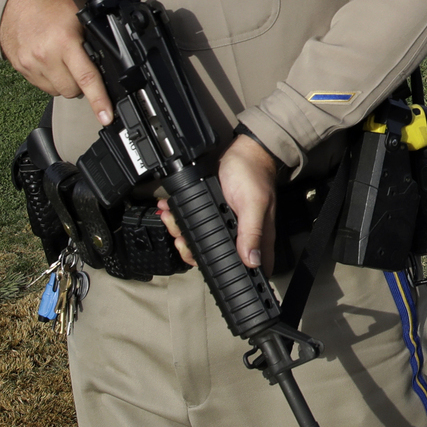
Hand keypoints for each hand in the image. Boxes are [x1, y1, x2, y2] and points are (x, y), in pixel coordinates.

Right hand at [0, 0, 112, 124]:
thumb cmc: (50, 2)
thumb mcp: (79, 14)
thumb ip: (93, 38)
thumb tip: (112, 59)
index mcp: (64, 42)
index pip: (86, 78)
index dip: (99, 101)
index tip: (106, 116)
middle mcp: (45, 56)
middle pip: (72, 90)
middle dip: (82, 83)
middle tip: (82, 64)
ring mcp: (30, 65)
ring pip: (57, 91)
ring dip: (65, 82)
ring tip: (64, 60)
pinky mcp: (20, 69)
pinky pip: (42, 86)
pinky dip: (50, 79)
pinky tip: (50, 61)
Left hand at [158, 134, 277, 270]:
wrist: (243, 151)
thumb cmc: (254, 175)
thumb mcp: (253, 203)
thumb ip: (252, 232)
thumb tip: (252, 261)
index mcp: (256, 238)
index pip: (248, 269)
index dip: (230, 275)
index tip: (208, 269)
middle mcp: (240, 235)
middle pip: (214, 256)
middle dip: (191, 251)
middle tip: (181, 240)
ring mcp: (224, 223)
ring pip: (199, 240)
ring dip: (181, 233)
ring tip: (171, 219)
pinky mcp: (212, 211)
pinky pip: (193, 222)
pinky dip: (179, 218)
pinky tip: (170, 210)